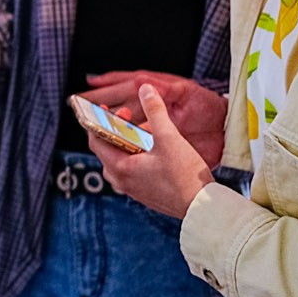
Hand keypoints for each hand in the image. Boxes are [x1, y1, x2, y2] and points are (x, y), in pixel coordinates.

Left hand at [93, 84, 215, 218]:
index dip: (100, 120)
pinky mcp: (144, 194)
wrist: (202, 207)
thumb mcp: (169, 137)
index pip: (96, 140)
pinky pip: (130, 171)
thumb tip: (145, 90)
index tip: (110, 108)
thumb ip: (155, 111)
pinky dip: (135, 156)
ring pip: (118, 161)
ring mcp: (133, 190)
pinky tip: (152, 149)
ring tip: (141, 132)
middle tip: (129, 116)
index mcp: (120, 168)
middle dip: (115, 130)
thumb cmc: (184, 175)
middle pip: (106, 150)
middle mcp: (122, 181)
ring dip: (126, 144)